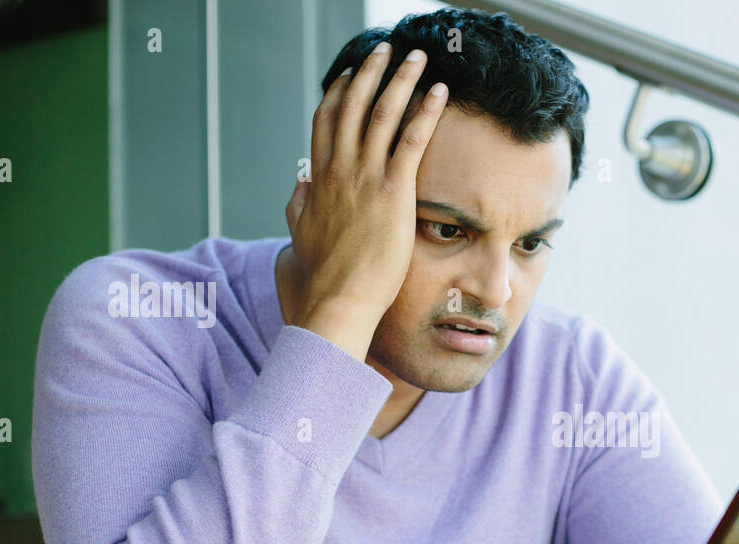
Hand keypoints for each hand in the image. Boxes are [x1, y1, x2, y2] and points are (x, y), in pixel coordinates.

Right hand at [284, 42, 447, 358]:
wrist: (339, 300)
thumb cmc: (325, 276)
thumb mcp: (302, 235)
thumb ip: (299, 206)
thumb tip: (299, 185)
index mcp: (320, 179)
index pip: (326, 121)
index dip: (339, 92)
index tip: (351, 73)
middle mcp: (340, 170)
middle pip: (353, 105)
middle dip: (371, 72)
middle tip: (387, 48)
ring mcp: (366, 178)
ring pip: (382, 113)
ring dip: (401, 79)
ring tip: (417, 57)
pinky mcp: (393, 192)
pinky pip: (411, 140)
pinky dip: (426, 111)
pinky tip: (439, 92)